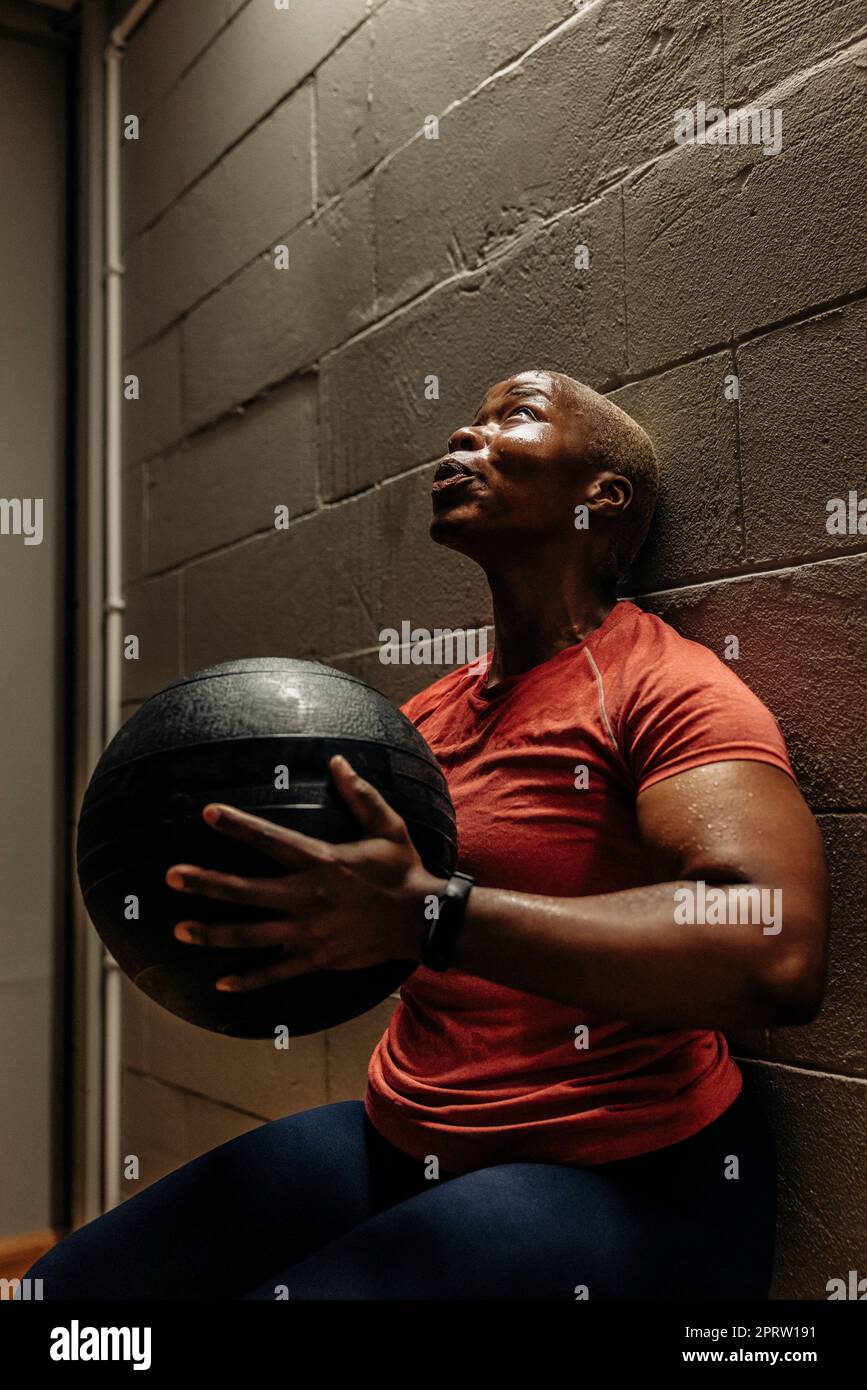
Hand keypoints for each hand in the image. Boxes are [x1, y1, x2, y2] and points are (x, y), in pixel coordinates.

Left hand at [165, 754, 444, 991]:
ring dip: (212, 932)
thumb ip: (359, 794)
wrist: (422, 920)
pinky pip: (275, 972)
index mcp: (321, 861)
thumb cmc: (403, 870)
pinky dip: (247, 979)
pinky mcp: (316, 959)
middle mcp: (307, 898)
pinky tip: (220, 982)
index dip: (236, 825)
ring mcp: (308, 933)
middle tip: (171, 876)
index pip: (269, 839)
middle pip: (244, 891)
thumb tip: (338, 762)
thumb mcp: (386, 826)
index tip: (207, 813)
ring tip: (179, 929)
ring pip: (249, 934)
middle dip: (204, 882)